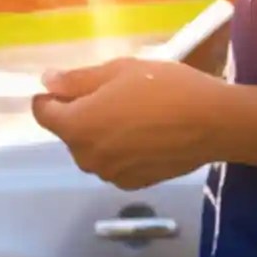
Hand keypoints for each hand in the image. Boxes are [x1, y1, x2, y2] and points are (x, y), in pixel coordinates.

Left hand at [32, 58, 228, 190]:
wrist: (213, 123)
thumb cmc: (165, 88)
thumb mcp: (119, 71)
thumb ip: (77, 80)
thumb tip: (47, 82)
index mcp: (77, 126)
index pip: (44, 114)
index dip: (52, 97)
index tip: (71, 86)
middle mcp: (86, 156)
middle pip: (69, 133)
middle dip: (82, 115)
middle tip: (115, 95)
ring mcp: (110, 174)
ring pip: (92, 150)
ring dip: (102, 134)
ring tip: (134, 116)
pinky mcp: (132, 184)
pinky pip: (114, 164)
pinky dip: (121, 151)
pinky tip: (147, 136)